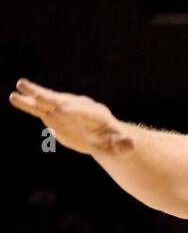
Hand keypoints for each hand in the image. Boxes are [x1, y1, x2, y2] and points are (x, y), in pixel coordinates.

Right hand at [8, 79, 132, 156]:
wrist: (103, 138)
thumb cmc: (115, 142)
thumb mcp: (122, 145)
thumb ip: (124, 145)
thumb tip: (129, 146)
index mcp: (95, 114)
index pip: (84, 111)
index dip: (74, 110)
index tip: (63, 109)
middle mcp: (77, 108)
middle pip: (63, 102)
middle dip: (52, 99)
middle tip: (38, 94)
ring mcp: (63, 110)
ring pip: (47, 103)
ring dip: (34, 95)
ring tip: (19, 87)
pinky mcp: (53, 116)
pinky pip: (39, 109)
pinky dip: (27, 104)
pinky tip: (13, 97)